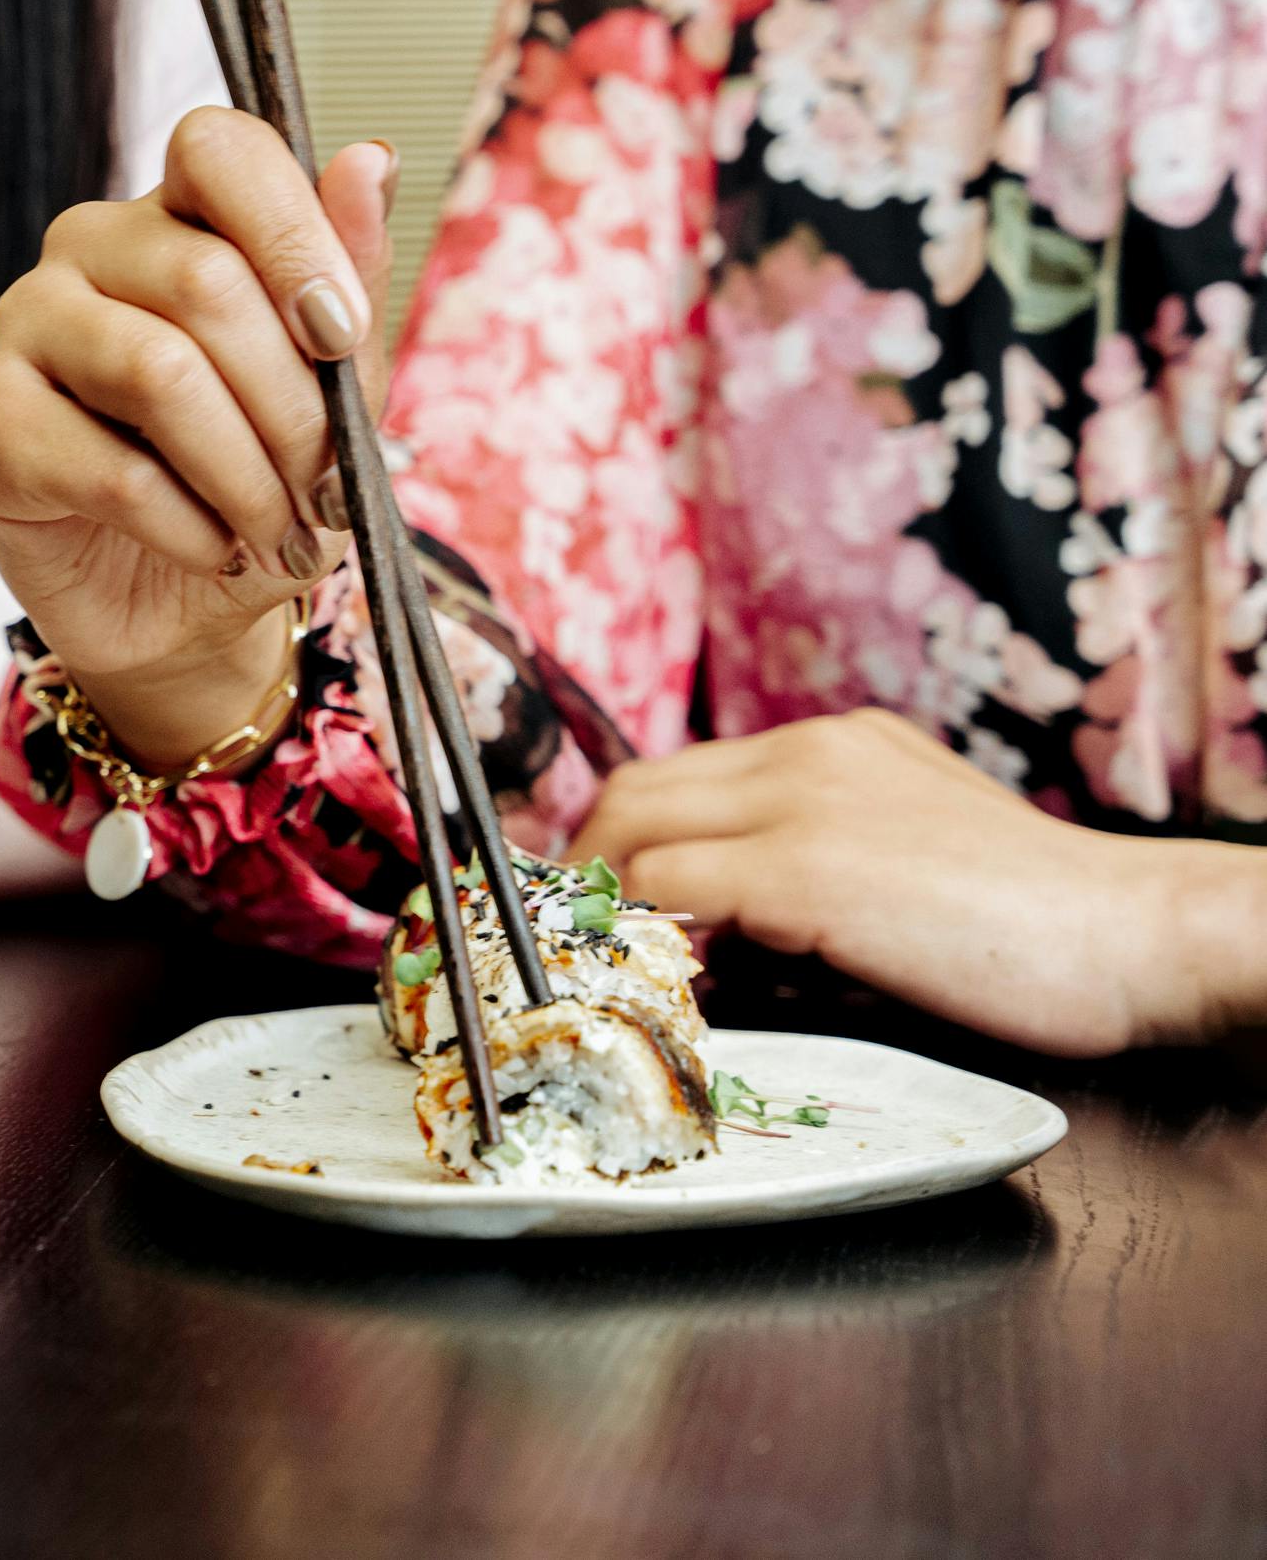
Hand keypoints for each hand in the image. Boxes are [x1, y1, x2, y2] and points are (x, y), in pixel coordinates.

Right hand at [0, 109, 395, 764]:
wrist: (188, 608)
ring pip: (158, 373)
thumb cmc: (261, 479)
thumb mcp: (336, 388)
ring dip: (245, 475)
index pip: (219, 148)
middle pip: (206, 281)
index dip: (293, 234)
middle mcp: (89, 246)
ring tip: (275, 532)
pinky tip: (211, 549)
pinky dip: (188, 527)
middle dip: (292, 407)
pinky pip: (109, 469)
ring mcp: (27, 324)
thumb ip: (349, 274)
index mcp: (178, 213)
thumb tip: (372, 159)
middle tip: (326, 490)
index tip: (340, 335)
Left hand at [569, 708, 1266, 1056]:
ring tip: (614, 961)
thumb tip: (722, 924)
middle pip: (638, 788)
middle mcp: (809, 752)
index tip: (608, 901)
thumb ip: (818, 865)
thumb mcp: (908, 858)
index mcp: (838, 745)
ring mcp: (801, 802)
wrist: (1135, 936)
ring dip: (608, 898)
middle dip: (593, 863)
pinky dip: (644, 928)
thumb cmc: (1038, 926)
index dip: (627, 839)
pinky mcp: (803, 868)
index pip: (684, 774)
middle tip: (585, 937)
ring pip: (637, 828)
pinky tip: (659, 973)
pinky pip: (670, 885)